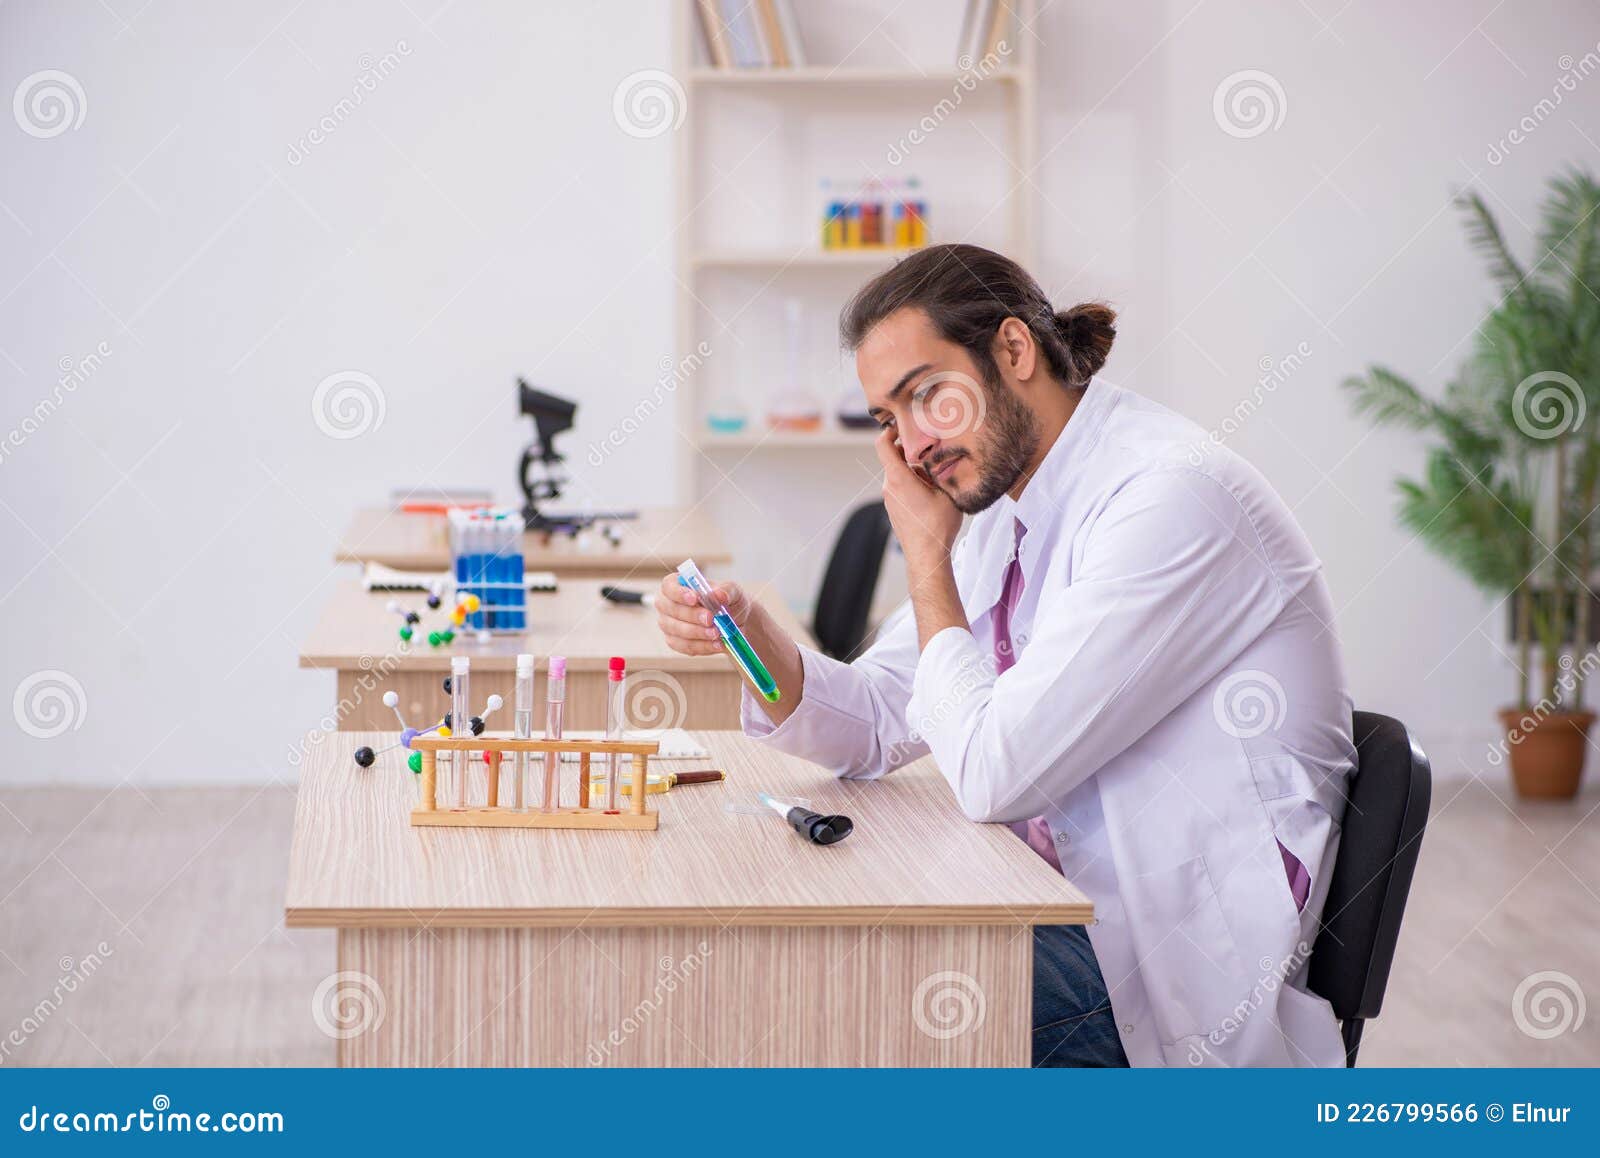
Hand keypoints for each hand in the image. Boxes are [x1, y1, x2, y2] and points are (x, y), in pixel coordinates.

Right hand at [656, 572, 755, 656]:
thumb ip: (726, 591)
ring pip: (678, 630)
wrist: (733, 623)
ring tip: (717, 633)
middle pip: (671, 609)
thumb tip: (718, 595)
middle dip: (692, 615)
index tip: (695, 598)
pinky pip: (686, 646)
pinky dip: (703, 646)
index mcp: (675, 584)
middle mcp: (666, 604)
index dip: (679, 593)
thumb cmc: (727, 601)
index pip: (668, 586)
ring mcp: (668, 624)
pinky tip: (718, 644)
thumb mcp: (732, 591)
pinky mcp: (675, 642)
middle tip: (710, 619)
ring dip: (698, 633)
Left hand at [876, 427, 961, 565]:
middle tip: (932, 452)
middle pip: (894, 458)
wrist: (926, 555)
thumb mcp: (946, 491)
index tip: (904, 427)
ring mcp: (889, 499)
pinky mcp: (894, 508)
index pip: (883, 444)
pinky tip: (931, 492)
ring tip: (936, 477)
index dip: (890, 430)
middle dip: (911, 452)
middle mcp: (889, 486)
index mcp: (898, 478)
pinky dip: (912, 483)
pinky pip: (900, 487)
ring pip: (899, 473)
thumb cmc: (937, 525)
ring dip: (914, 470)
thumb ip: (940, 470)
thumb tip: (940, 455)